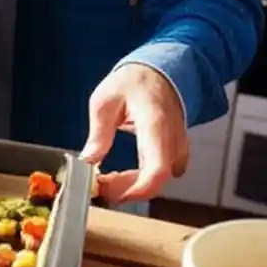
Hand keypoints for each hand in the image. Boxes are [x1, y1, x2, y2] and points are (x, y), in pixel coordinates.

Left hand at [80, 63, 189, 204]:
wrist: (159, 71)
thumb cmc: (132, 82)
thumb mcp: (105, 101)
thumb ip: (99, 132)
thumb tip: (89, 160)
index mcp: (155, 124)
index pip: (157, 167)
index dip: (138, 189)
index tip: (115, 195)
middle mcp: (172, 138)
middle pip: (157, 179)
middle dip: (128, 190)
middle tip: (102, 188)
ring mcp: (177, 145)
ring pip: (159, 178)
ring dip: (134, 185)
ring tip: (108, 181)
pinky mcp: (175, 150)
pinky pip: (161, 172)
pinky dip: (143, 179)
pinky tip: (124, 176)